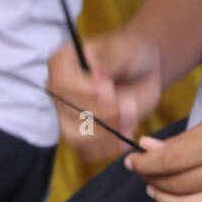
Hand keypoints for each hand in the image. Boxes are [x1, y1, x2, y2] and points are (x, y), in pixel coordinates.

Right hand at [48, 27, 163, 160]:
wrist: (142, 72)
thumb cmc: (132, 54)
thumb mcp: (125, 49)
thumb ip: (110, 60)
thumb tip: (96, 74)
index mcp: (62, 64)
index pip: (62, 85)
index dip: (85, 92)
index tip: (110, 88)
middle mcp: (59, 92)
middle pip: (69, 114)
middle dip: (102, 115)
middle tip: (130, 106)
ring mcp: (68, 116)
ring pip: (76, 137)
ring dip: (106, 135)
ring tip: (131, 121)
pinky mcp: (82, 134)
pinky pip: (88, 152)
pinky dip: (109, 148)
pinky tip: (127, 133)